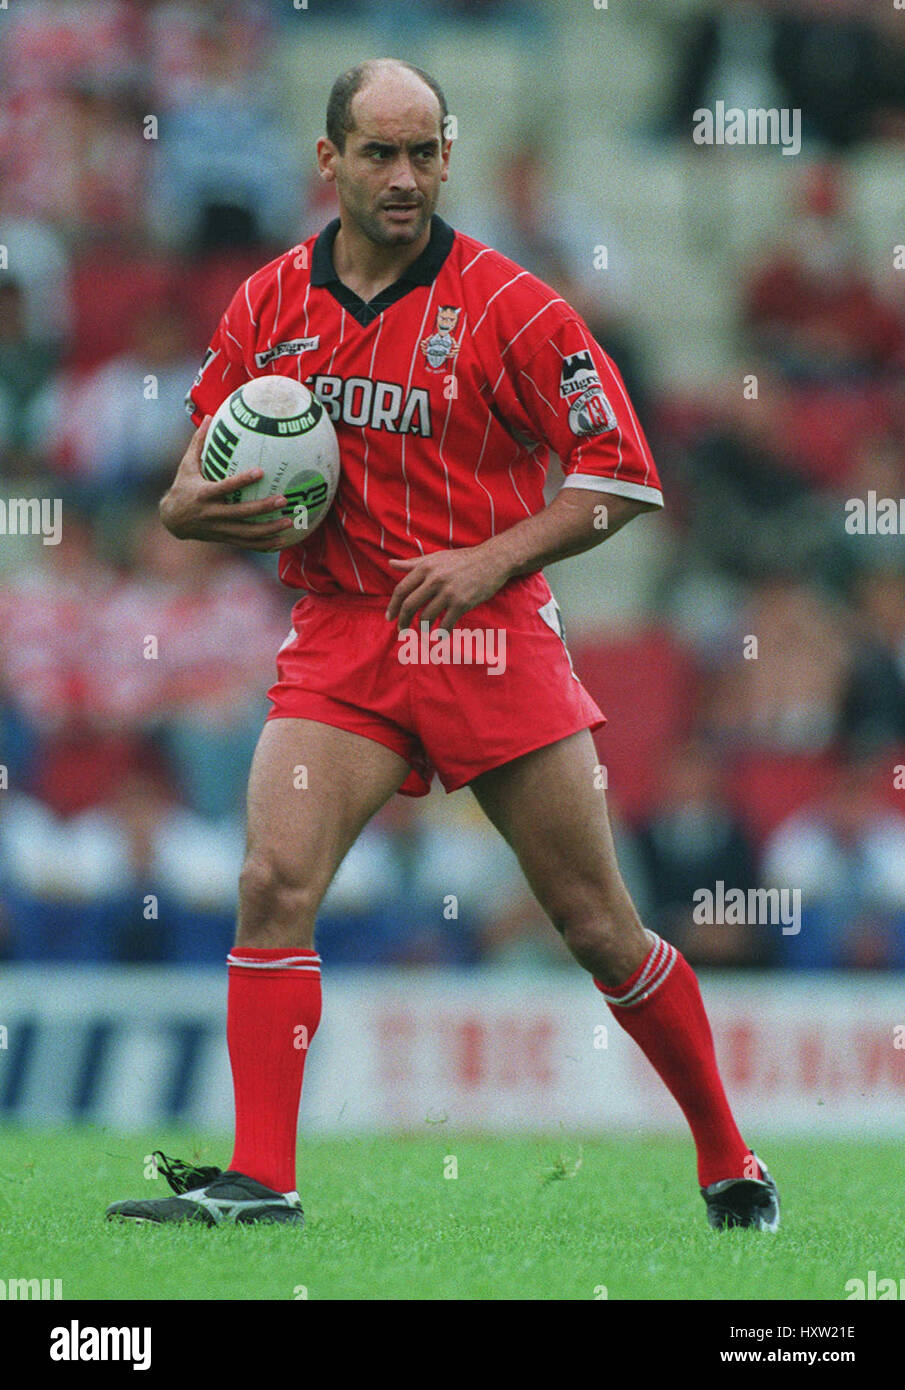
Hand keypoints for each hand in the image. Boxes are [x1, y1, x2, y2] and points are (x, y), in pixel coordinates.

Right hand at [159, 417, 298, 551]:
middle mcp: (212, 514)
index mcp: (204, 494)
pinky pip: (247, 544)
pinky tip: (282, 540)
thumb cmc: (183, 487)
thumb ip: (199, 443)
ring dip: (269, 529)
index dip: (242, 481)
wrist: (172, 520)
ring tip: (289, 522)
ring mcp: (220, 528)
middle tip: (284, 499)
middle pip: (241, 513)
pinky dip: (264, 544)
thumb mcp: (186, 465)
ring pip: (247, 533)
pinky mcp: (225, 538)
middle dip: (263, 507)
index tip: (261, 472)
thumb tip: (209, 416)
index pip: (226, 487)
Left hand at [386, 544, 510, 631]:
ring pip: (426, 617)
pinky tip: (440, 636)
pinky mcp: (462, 603)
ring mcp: (449, 592)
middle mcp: (435, 579)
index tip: (390, 617)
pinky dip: (441, 633)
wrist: (492, 560)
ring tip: (423, 631)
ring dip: (422, 628)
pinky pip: (446, 624)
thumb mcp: (436, 557)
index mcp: (426, 567)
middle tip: (402, 630)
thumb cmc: (462, 559)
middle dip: (403, 621)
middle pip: (410, 605)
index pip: (401, 589)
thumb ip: (413, 563)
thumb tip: (390, 564)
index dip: (393, 606)